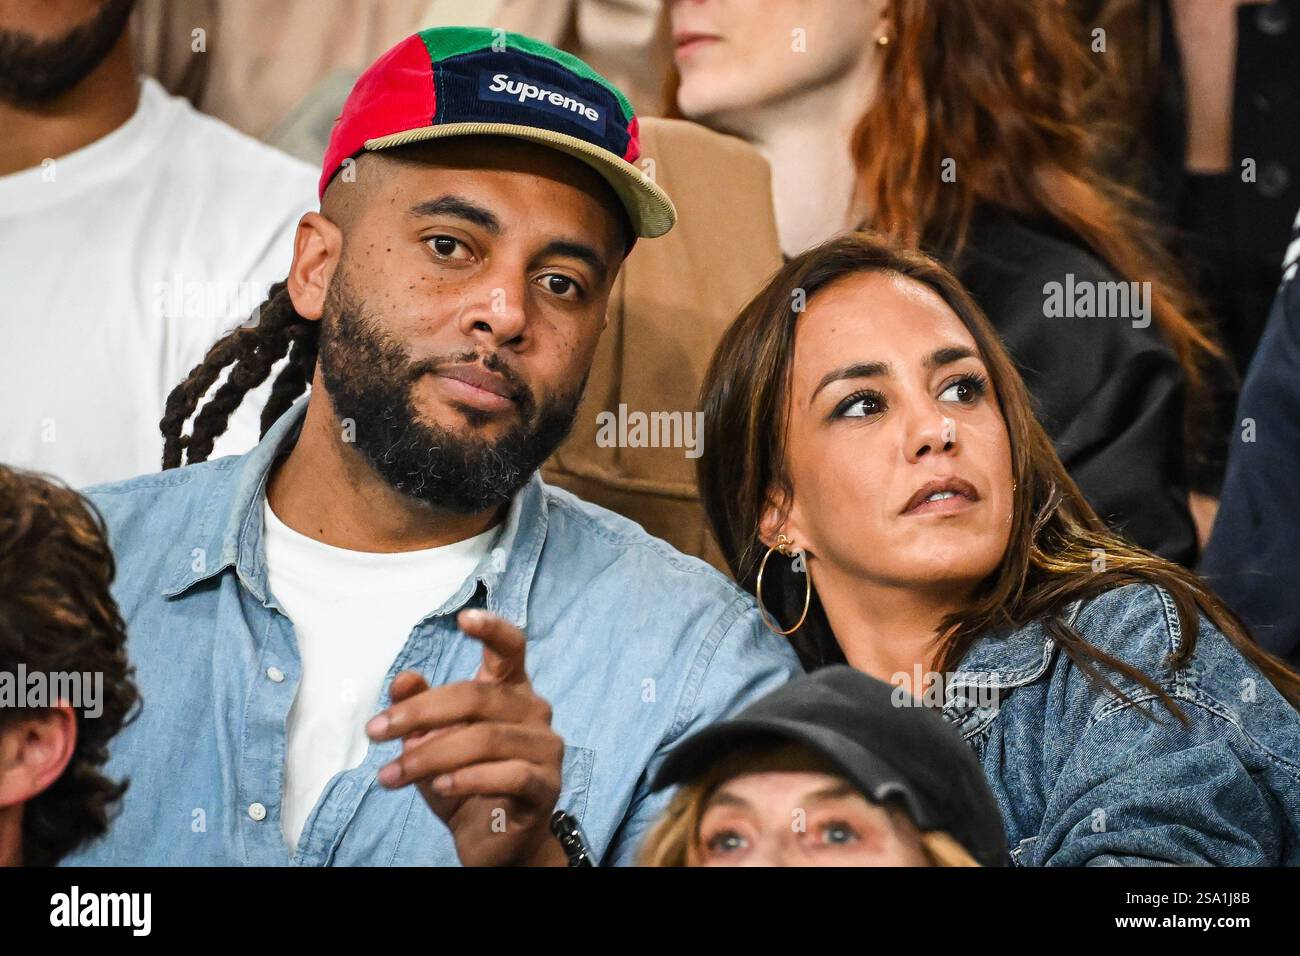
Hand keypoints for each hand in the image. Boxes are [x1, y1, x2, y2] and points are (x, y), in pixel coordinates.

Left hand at [365, 608, 566, 865]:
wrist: (496, 843)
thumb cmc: (464, 782)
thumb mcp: (430, 743)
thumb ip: (418, 709)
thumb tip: (403, 680)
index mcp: (511, 690)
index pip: (511, 648)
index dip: (492, 629)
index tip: (463, 618)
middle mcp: (534, 711)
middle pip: (477, 696)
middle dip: (419, 713)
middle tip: (376, 731)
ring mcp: (545, 749)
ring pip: (485, 738)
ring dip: (429, 755)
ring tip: (392, 774)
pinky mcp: (545, 787)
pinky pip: (508, 775)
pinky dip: (469, 779)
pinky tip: (441, 786)